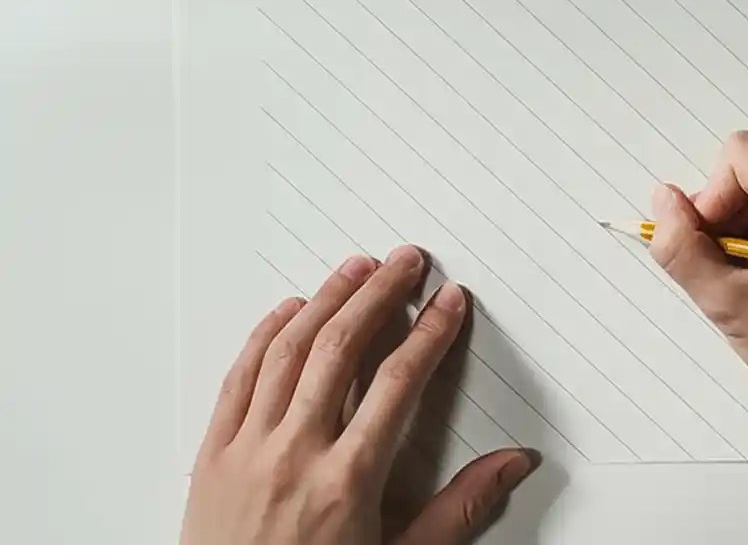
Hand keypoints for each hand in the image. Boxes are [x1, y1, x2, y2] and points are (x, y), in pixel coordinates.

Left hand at [181, 245, 536, 544]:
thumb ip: (459, 508)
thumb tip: (512, 465)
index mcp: (349, 479)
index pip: (398, 382)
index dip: (429, 333)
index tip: (447, 302)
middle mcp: (297, 453)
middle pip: (342, 348)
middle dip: (379, 294)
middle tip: (405, 261)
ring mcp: (249, 448)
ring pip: (289, 351)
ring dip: (326, 300)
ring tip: (355, 268)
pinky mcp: (213, 454)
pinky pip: (238, 378)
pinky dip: (264, 335)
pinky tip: (287, 311)